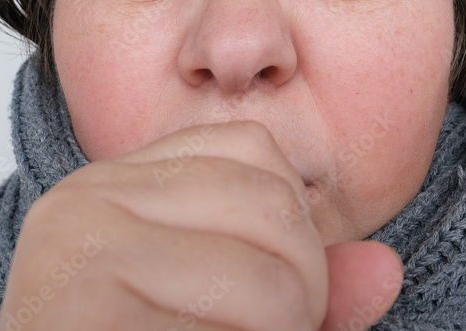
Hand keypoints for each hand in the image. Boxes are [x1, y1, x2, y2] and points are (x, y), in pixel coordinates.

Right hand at [0, 120, 401, 329]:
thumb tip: (385, 268)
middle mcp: (89, 197)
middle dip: (302, 294)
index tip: (264, 294)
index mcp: (117, 183)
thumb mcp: (226, 315)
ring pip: (271, 281)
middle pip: (275, 206)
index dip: (292, 230)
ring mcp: (80, 249)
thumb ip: (302, 288)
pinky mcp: (84, 308)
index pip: (255, 151)